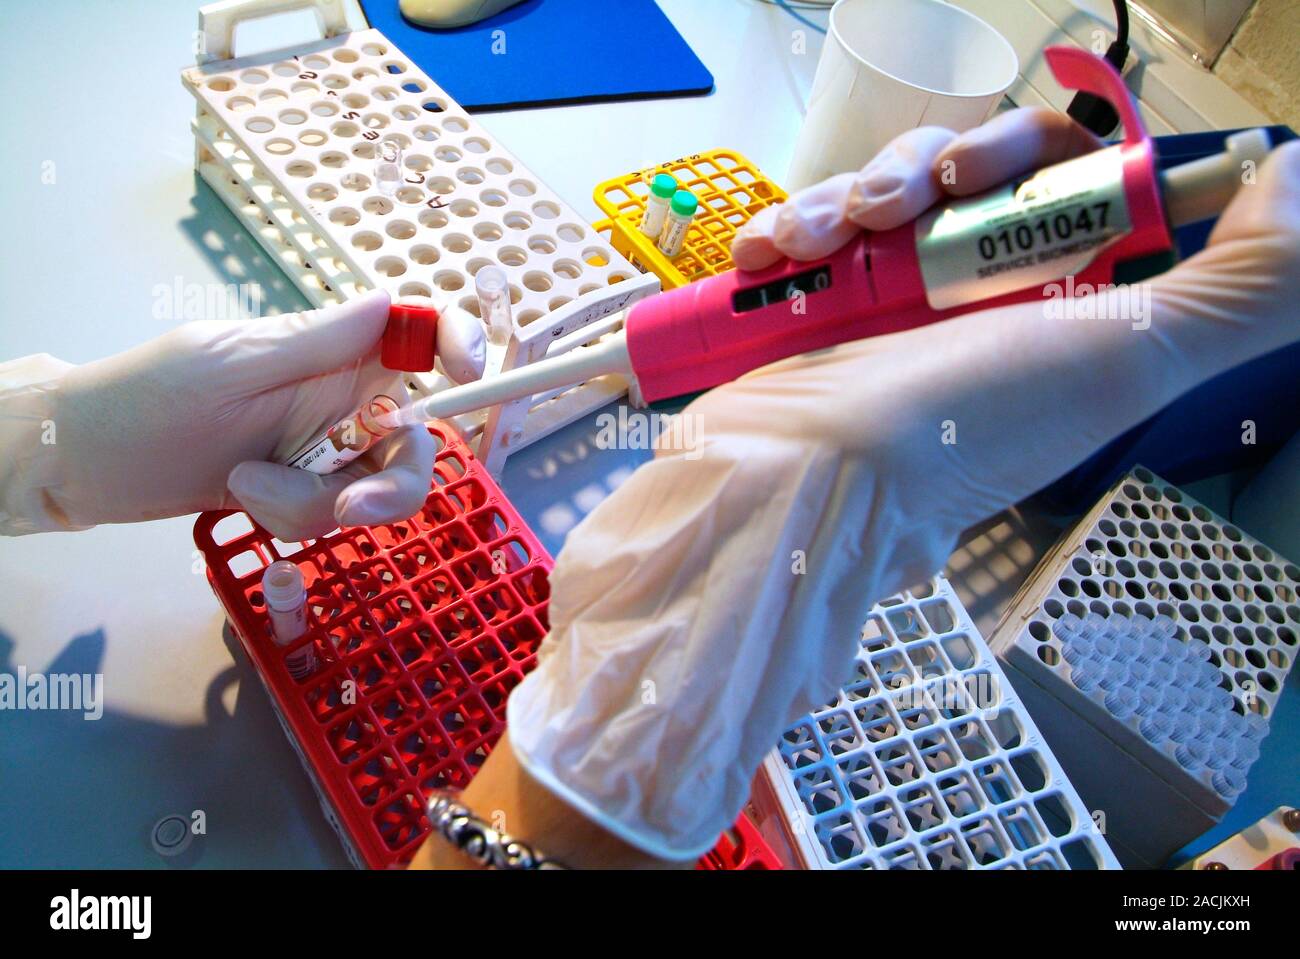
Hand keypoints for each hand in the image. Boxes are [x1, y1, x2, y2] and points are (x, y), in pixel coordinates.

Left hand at [0, 291, 485, 538]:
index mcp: (330, 350)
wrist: (87, 463)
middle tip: (353, 510)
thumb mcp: (231, 364)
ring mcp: (323, 448)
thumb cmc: (147, 397)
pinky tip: (245, 495)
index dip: (457, 343)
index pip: (415, 334)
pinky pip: (334, 513)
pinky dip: (295, 514)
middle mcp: (339, 396)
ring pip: (377, 486)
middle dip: (393, 482)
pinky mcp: (302, 490)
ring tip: (252, 490)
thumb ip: (316, 341)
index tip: (468, 375)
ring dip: (322, 504)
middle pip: (414, 439)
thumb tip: (390, 300)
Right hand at [502, 109, 1299, 859]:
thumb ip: (1242, 285)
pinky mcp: (812, 314)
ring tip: (806, 245)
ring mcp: (887, 307)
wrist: (806, 496)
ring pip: (872, 193)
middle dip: (918, 168)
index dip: (1021, 152)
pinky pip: (803, 234)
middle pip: (957, 170)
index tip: (977, 176)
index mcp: (1051, 300)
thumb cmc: (959, 432)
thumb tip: (1298, 183)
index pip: (1056, 177)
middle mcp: (971, 301)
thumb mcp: (1125, 362)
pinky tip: (767, 256)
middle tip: (891, 209)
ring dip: (836, 198)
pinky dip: (782, 228)